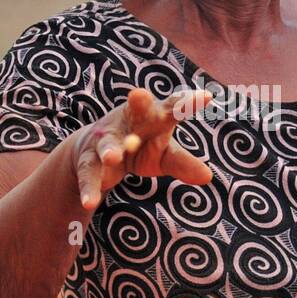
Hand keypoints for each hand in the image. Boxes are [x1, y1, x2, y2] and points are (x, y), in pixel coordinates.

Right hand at [69, 86, 213, 212]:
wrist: (97, 151)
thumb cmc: (141, 147)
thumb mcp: (164, 155)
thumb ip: (183, 163)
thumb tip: (208, 176)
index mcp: (154, 116)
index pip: (173, 107)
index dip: (186, 103)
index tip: (206, 98)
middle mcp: (129, 120)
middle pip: (136, 109)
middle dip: (138, 101)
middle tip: (139, 95)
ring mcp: (106, 138)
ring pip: (108, 143)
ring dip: (111, 149)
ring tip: (113, 157)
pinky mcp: (88, 160)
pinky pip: (89, 174)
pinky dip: (89, 188)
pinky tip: (90, 202)